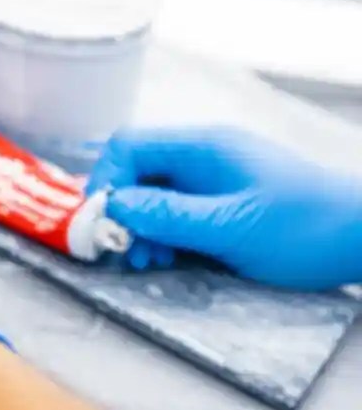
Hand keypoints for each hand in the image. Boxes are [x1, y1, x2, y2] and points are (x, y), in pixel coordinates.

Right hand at [87, 126, 361, 289]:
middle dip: (123, 212)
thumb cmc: (306, 228)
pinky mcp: (223, 203)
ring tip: (151, 263)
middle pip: (136, 171)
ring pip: (153, 195)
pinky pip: (176, 212)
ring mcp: (213, 179)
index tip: (104, 225)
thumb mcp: (232, 227)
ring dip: (142, 228)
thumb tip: (115, 207)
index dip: (106, 182)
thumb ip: (169, 216)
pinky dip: (164, 234)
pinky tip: (172, 259)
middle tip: (128, 254)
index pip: (127, 146)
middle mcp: (201, 156)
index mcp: (201, 147)